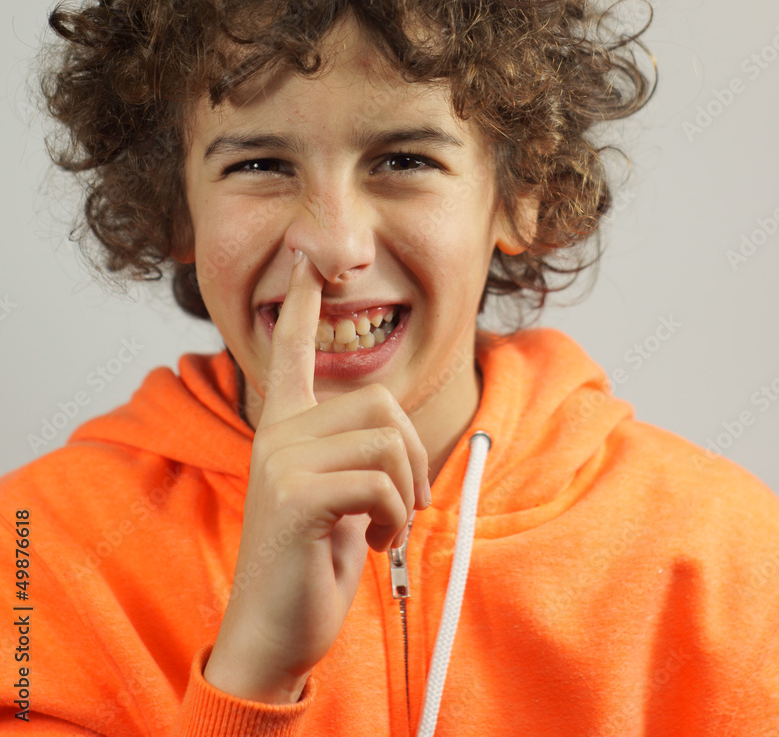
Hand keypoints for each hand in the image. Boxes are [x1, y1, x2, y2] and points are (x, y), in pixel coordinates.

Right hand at [203, 250, 429, 703]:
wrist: (274, 633)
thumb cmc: (312, 562)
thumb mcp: (339, 497)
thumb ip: (353, 455)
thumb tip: (394, 435)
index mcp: (285, 427)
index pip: (289, 352)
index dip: (301, 306)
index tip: (308, 261)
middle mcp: (277, 433)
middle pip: (379, 402)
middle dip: (413, 453)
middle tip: (405, 502)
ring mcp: (281, 460)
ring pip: (386, 440)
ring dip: (407, 490)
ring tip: (389, 524)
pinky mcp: (294, 494)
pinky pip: (380, 482)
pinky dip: (396, 515)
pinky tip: (376, 541)